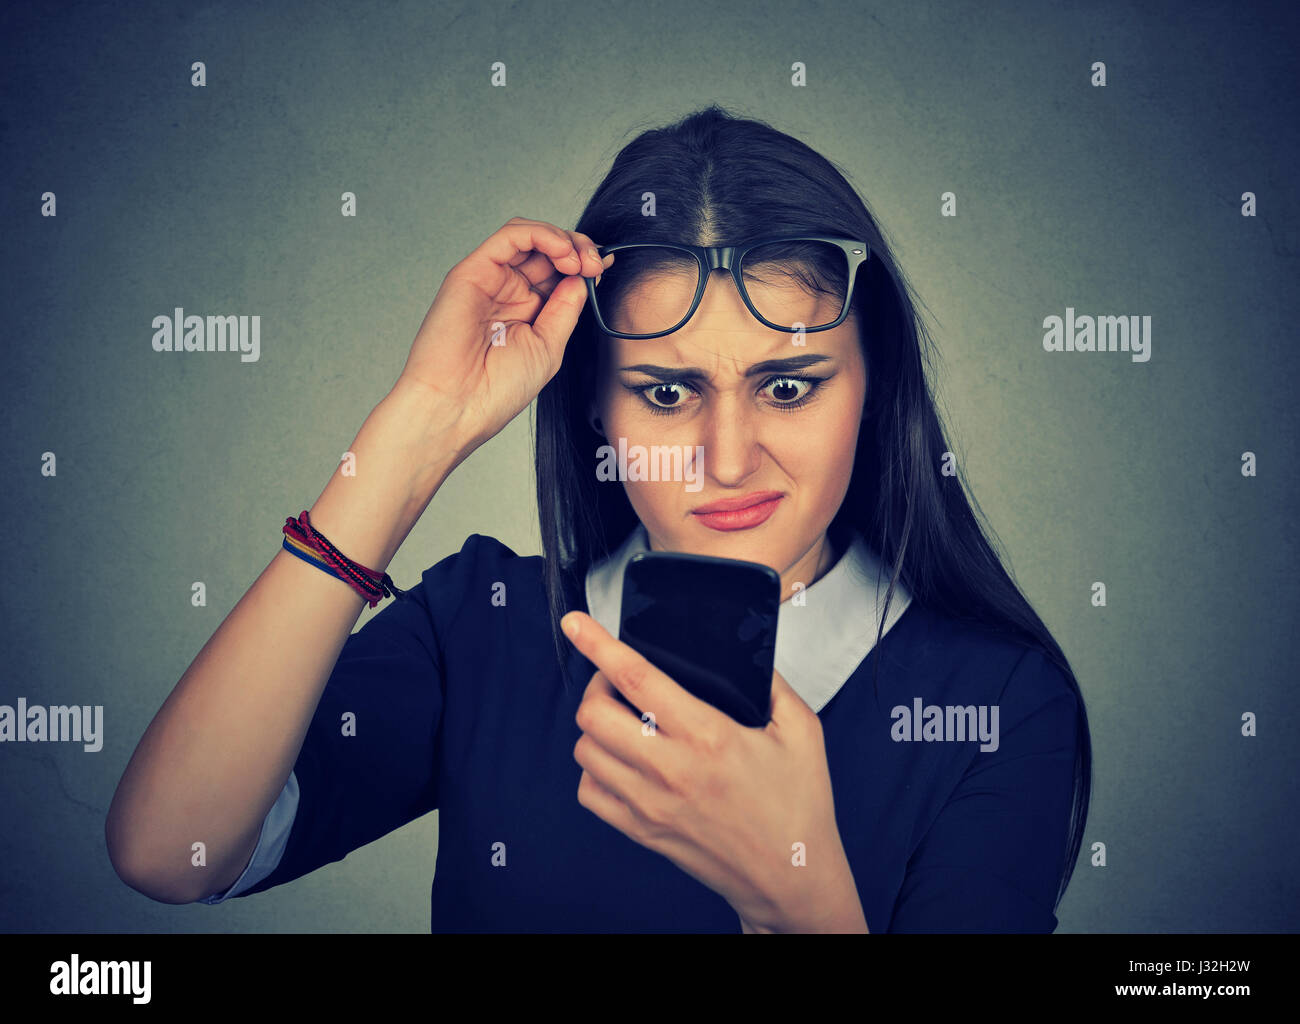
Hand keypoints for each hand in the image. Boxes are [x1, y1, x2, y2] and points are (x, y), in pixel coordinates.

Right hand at [392, 217, 612, 458]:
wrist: (458, 406)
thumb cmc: (497, 389)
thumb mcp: (549, 346)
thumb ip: (566, 308)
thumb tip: (583, 277)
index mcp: (527, 311)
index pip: (559, 272)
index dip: (585, 265)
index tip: (605, 269)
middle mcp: (508, 291)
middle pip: (548, 250)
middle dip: (579, 250)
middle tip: (596, 265)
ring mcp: (491, 279)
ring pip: (530, 237)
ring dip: (563, 239)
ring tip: (579, 260)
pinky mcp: (473, 270)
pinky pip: (510, 236)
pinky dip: (541, 235)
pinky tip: (562, 252)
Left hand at [562, 610, 866, 932]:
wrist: (790, 878)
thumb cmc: (799, 806)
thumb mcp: (802, 732)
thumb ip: (773, 685)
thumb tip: (745, 651)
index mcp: (709, 736)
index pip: (636, 679)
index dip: (599, 644)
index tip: (576, 622)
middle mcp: (671, 769)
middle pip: (594, 713)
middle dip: (597, 684)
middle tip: (619, 680)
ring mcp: (650, 803)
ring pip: (586, 750)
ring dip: (596, 726)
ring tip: (623, 718)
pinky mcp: (642, 830)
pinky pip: (590, 791)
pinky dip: (595, 768)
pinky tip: (622, 759)